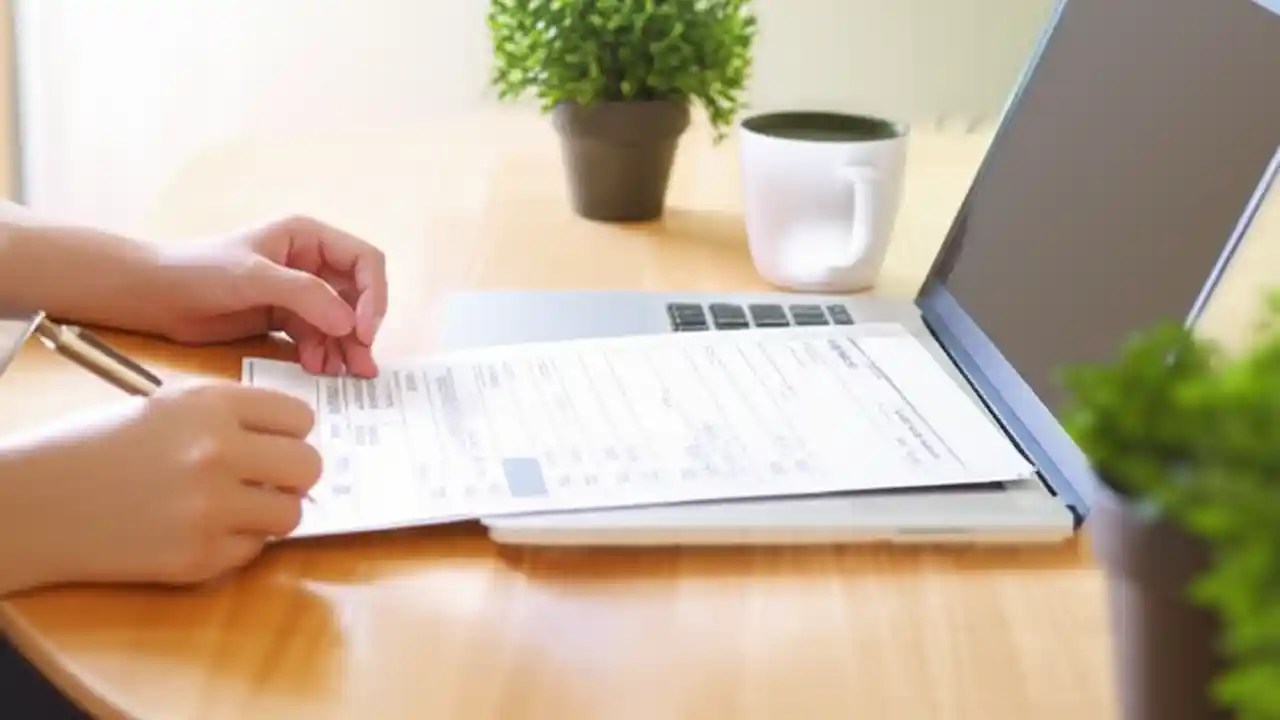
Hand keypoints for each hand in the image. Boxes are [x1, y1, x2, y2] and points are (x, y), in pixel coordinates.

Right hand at [4, 381, 320, 586]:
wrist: (35, 502)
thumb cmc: (97, 447)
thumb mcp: (165, 405)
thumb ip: (229, 416)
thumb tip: (291, 437)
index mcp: (210, 405)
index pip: (299, 417)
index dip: (290, 431)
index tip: (279, 441)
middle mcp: (216, 453)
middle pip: (308, 465)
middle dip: (294, 473)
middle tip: (271, 478)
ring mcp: (209, 509)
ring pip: (290, 513)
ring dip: (271, 511)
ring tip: (236, 505)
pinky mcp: (198, 557)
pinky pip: (255, 550)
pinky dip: (238, 542)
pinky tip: (202, 529)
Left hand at [151, 215, 386, 376]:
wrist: (154, 295)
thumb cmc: (200, 270)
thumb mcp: (254, 277)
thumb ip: (305, 295)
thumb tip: (350, 323)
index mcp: (309, 237)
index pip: (364, 261)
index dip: (373, 295)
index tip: (363, 330)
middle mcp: (310, 262)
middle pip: (357, 296)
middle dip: (361, 329)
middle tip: (361, 364)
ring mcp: (299, 292)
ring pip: (339, 321)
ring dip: (344, 347)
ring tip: (342, 374)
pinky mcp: (284, 318)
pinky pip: (317, 337)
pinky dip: (322, 353)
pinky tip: (316, 368)